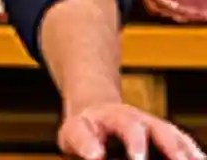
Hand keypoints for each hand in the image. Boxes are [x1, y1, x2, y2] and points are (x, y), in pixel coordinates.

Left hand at [58, 101, 203, 159]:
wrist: (96, 113)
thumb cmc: (84, 127)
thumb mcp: (74, 131)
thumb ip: (83, 143)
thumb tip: (95, 156)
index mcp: (118, 116)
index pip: (130, 128)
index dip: (137, 144)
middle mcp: (143, 120)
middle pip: (162, 131)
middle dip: (173, 149)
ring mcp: (157, 128)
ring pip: (177, 138)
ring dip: (187, 153)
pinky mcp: (166, 139)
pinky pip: (183, 144)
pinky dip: (192, 153)